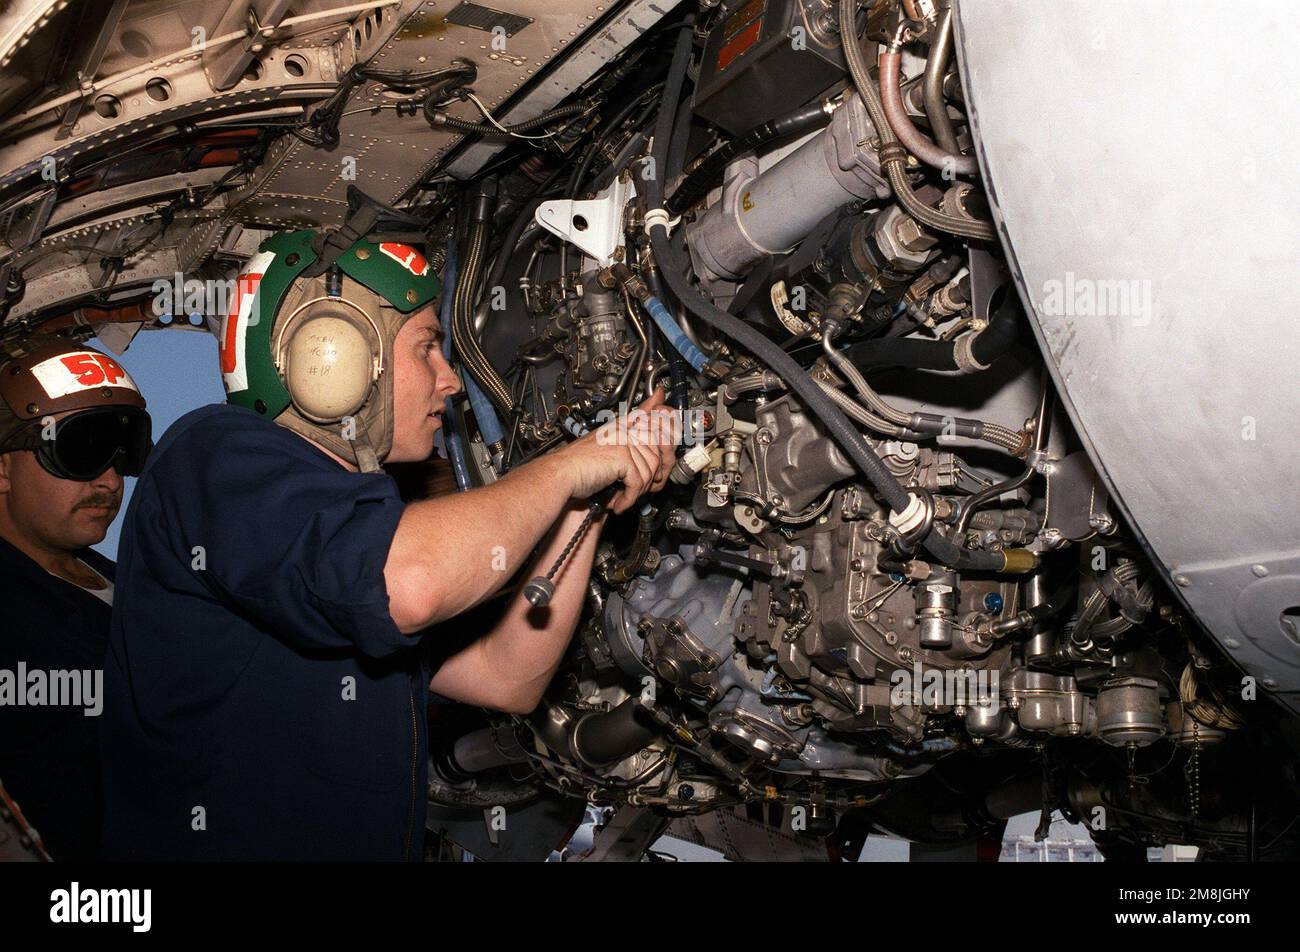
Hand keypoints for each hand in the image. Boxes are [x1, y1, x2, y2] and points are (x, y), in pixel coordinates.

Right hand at [554, 387, 678, 512]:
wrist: (560, 473)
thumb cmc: (577, 465)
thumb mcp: (604, 447)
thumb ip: (625, 443)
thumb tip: (636, 439)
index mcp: (619, 425)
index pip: (647, 415)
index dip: (662, 415)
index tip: (663, 403)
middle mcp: (623, 429)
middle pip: (657, 451)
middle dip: (651, 477)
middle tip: (638, 490)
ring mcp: (624, 441)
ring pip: (650, 470)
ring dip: (638, 491)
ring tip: (625, 497)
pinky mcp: (622, 456)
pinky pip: (638, 482)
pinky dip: (629, 498)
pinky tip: (618, 503)